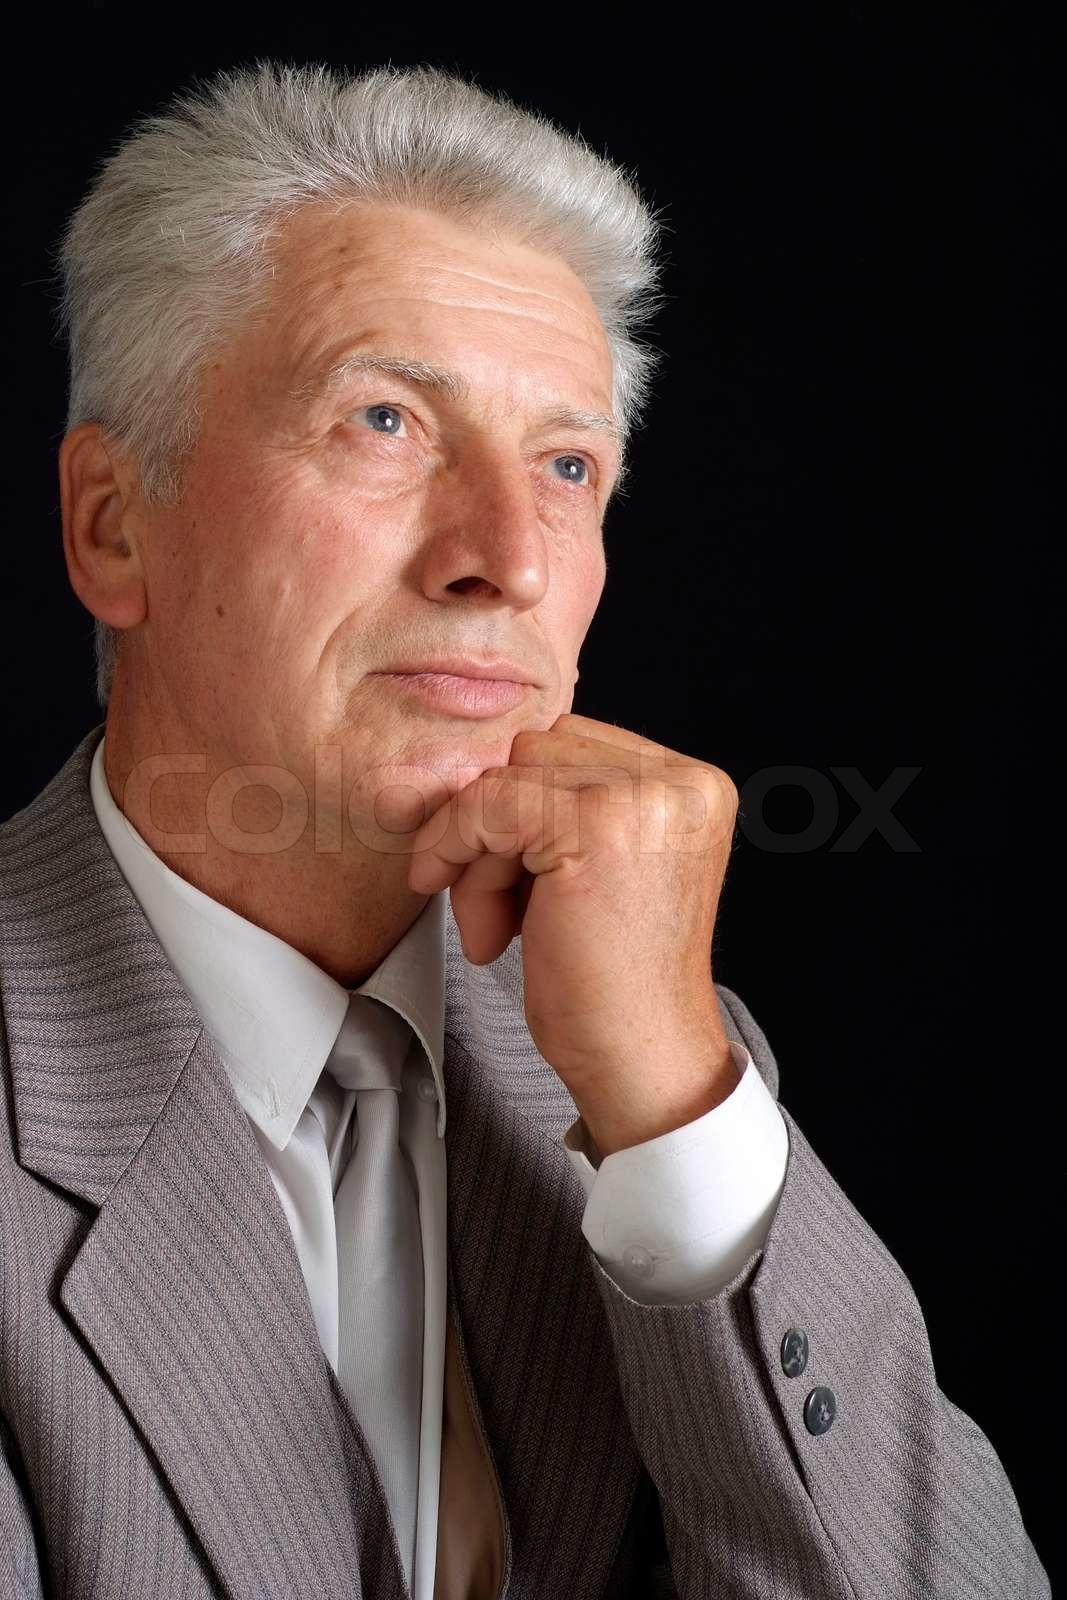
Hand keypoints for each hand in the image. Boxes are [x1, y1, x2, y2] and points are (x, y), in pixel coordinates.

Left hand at [407, 714, 741, 1155]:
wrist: (640, 1059)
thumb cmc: (613, 979)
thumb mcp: (607, 869)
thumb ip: (572, 805)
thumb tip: (478, 766)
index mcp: (694, 786)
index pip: (573, 746)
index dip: (526, 810)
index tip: (514, 881)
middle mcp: (683, 781)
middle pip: (539, 753)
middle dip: (502, 830)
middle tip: (505, 915)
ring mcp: (644, 798)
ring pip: (508, 779)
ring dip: (482, 854)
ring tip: (501, 929)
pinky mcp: (595, 825)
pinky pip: (487, 806)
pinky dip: (457, 853)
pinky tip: (478, 927)